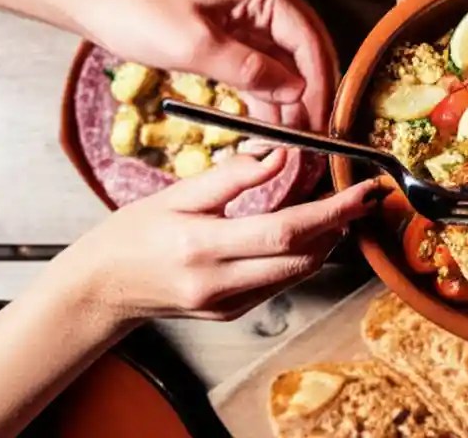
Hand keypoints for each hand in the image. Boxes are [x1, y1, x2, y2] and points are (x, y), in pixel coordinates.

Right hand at [45, 152, 376, 323]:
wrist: (103, 288)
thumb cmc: (133, 235)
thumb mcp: (176, 194)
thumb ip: (232, 175)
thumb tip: (281, 153)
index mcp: (202, 247)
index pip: (285, 231)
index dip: (332, 212)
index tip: (362, 192)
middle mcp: (219, 283)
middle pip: (301, 257)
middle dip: (341, 226)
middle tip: (365, 197)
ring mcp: (228, 304)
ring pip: (297, 273)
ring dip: (326, 241)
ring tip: (343, 208)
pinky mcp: (232, 313)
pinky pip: (280, 283)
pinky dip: (301, 256)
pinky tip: (308, 232)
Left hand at [70, 0, 332, 130]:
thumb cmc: (137, 8)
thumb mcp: (196, 46)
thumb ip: (250, 70)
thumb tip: (295, 91)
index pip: (308, 40)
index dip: (320, 83)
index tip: (322, 120)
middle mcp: (260, 3)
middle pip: (302, 54)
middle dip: (310, 95)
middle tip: (312, 137)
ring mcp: (243, 21)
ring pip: (281, 67)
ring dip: (288, 101)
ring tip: (292, 141)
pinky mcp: (225, 39)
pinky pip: (256, 72)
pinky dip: (264, 98)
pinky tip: (268, 127)